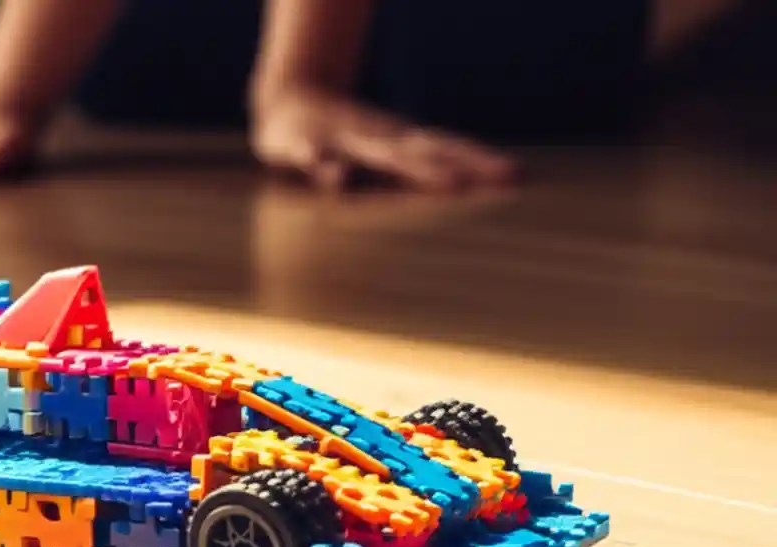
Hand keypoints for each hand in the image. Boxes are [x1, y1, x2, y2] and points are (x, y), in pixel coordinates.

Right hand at [251, 87, 517, 190]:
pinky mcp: (302, 145)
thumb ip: (426, 164)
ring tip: (442, 184)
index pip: (447, 149)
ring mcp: (342, 141)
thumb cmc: (347, 141)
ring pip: (376, 154)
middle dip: (454, 167)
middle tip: (485, 183)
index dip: (479, 162)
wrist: (290, 102)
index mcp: (399, 143)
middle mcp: (377, 139)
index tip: (516, 176)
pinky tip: (334, 175)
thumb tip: (482, 177)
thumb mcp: (388, 153)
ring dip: (408, 167)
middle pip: (421, 154)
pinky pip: (311, 153)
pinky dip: (322, 161)